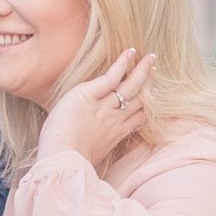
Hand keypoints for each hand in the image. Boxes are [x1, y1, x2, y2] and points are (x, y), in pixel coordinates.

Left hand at [36, 49, 155, 167]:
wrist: (61, 161)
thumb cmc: (69, 163)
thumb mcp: (92, 157)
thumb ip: (98, 146)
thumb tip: (94, 147)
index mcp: (115, 135)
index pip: (139, 116)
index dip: (148, 103)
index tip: (154, 93)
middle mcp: (114, 120)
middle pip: (140, 98)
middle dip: (149, 83)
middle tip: (154, 69)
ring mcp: (103, 107)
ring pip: (131, 86)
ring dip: (142, 70)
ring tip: (151, 57)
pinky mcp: (88, 96)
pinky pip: (111, 78)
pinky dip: (122, 64)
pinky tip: (131, 52)